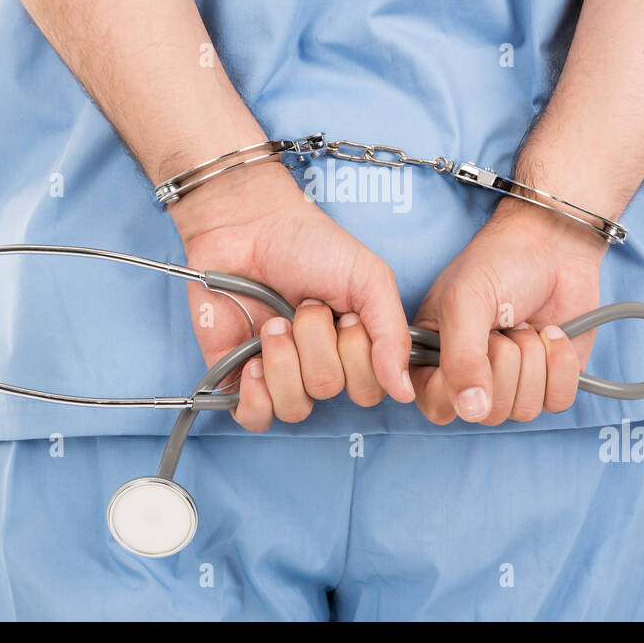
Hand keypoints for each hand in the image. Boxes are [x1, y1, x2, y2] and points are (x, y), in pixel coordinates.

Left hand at [171, 163, 412, 430]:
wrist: (248, 224)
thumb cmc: (310, 244)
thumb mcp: (369, 278)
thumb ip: (391, 335)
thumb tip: (404, 393)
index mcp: (356, 347)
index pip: (370, 388)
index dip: (357, 355)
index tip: (343, 314)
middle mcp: (320, 365)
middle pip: (330, 391)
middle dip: (315, 342)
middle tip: (305, 305)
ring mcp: (279, 374)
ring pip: (294, 406)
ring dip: (283, 358)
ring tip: (273, 322)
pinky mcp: (239, 379)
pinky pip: (255, 418)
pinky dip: (256, 395)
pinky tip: (253, 360)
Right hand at [410, 199, 606, 424]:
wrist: (552, 244)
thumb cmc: (498, 262)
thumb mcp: (464, 301)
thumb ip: (460, 358)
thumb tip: (470, 411)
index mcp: (435, 359)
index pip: (437, 406)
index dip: (459, 385)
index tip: (475, 344)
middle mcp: (472, 378)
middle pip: (487, 413)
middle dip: (504, 361)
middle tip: (503, 324)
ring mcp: (514, 383)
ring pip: (524, 410)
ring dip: (533, 359)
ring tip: (524, 324)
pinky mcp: (552, 382)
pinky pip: (558, 402)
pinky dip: (560, 365)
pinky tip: (552, 334)